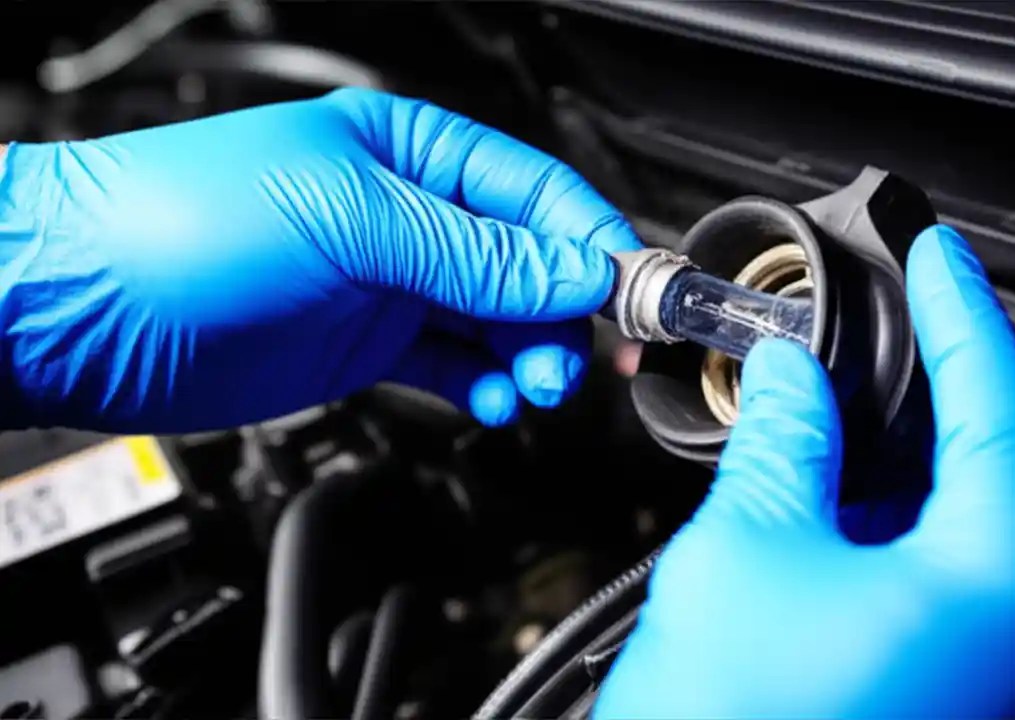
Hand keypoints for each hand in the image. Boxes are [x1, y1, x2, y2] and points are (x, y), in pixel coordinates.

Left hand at [0, 88, 638, 432]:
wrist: (78, 305)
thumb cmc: (183, 223)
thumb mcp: (350, 219)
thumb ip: (473, 254)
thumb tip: (572, 272)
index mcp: (413, 152)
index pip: (538, 194)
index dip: (589, 245)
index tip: (623, 297)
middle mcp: (410, 212)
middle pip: (530, 262)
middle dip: (564, 312)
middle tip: (576, 361)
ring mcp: (390, 279)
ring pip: (499, 319)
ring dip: (529, 356)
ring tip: (530, 387)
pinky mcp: (364, 340)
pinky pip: (453, 363)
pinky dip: (483, 385)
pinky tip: (487, 401)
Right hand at [595, 226, 1014, 717]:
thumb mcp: (746, 550)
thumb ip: (783, 435)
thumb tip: (791, 376)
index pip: (998, 389)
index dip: (955, 302)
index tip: (933, 249)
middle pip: (1002, 464)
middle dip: (927, 392)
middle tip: (869, 333)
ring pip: (987, 536)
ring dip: (912, 473)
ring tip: (836, 423)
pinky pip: (975, 600)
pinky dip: (916, 546)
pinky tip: (848, 518)